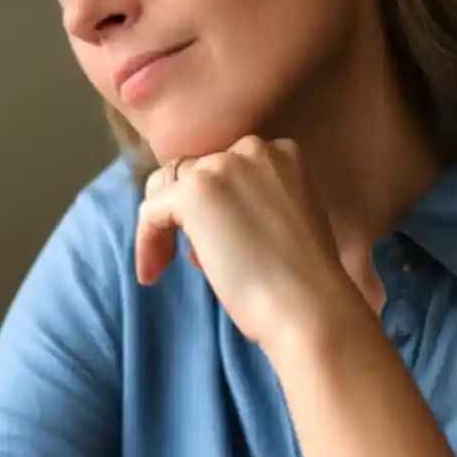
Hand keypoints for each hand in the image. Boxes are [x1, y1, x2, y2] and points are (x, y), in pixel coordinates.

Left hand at [136, 135, 364, 348]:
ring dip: (165, 225)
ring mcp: (222, 168)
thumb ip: (253, 205)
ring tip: (169, 266)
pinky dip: (146, 241)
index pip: (226, 168)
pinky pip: (151, 212)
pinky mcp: (193, 193)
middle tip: (194, 258)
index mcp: (282, 153)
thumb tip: (209, 220)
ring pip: (168, 188)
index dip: (214, 205)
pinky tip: (152, 273)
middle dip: (190, 214)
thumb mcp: (285, 223)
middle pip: (194, 172)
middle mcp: (252, 148)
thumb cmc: (303, 282)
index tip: (217, 242)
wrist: (309, 307)